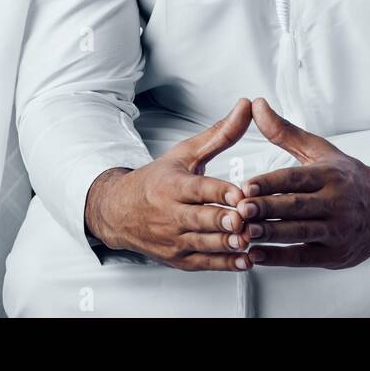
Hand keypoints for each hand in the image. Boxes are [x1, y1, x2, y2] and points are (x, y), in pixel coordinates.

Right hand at [84, 98, 255, 270]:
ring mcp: (174, 239)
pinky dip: (226, 263)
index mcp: (172, 185)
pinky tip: (246, 260)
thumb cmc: (156, 180)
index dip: (219, 192)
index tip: (239, 193)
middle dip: (224, 220)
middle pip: (201, 219)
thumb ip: (220, 134)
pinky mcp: (179, 259)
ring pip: (205, 244)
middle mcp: (171, 214)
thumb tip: (246, 106)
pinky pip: (205, 263)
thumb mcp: (185, 153)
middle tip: (246, 220)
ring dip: (228, 243)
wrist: (118, 212)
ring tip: (251, 240)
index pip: (198, 189)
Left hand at [234, 98, 369, 268]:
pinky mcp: (336, 255)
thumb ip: (285, 132)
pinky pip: (304, 257)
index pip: (297, 178)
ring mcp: (337, 230)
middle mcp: (336, 202)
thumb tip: (256, 104)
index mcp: (330, 174)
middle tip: (241, 210)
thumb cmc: (348, 178)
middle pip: (297, 206)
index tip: (247, 186)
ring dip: (272, 234)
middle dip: (268, 209)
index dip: (271, 183)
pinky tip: (257, 255)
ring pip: (300, 233)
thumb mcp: (321, 151)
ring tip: (245, 233)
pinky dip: (280, 258)